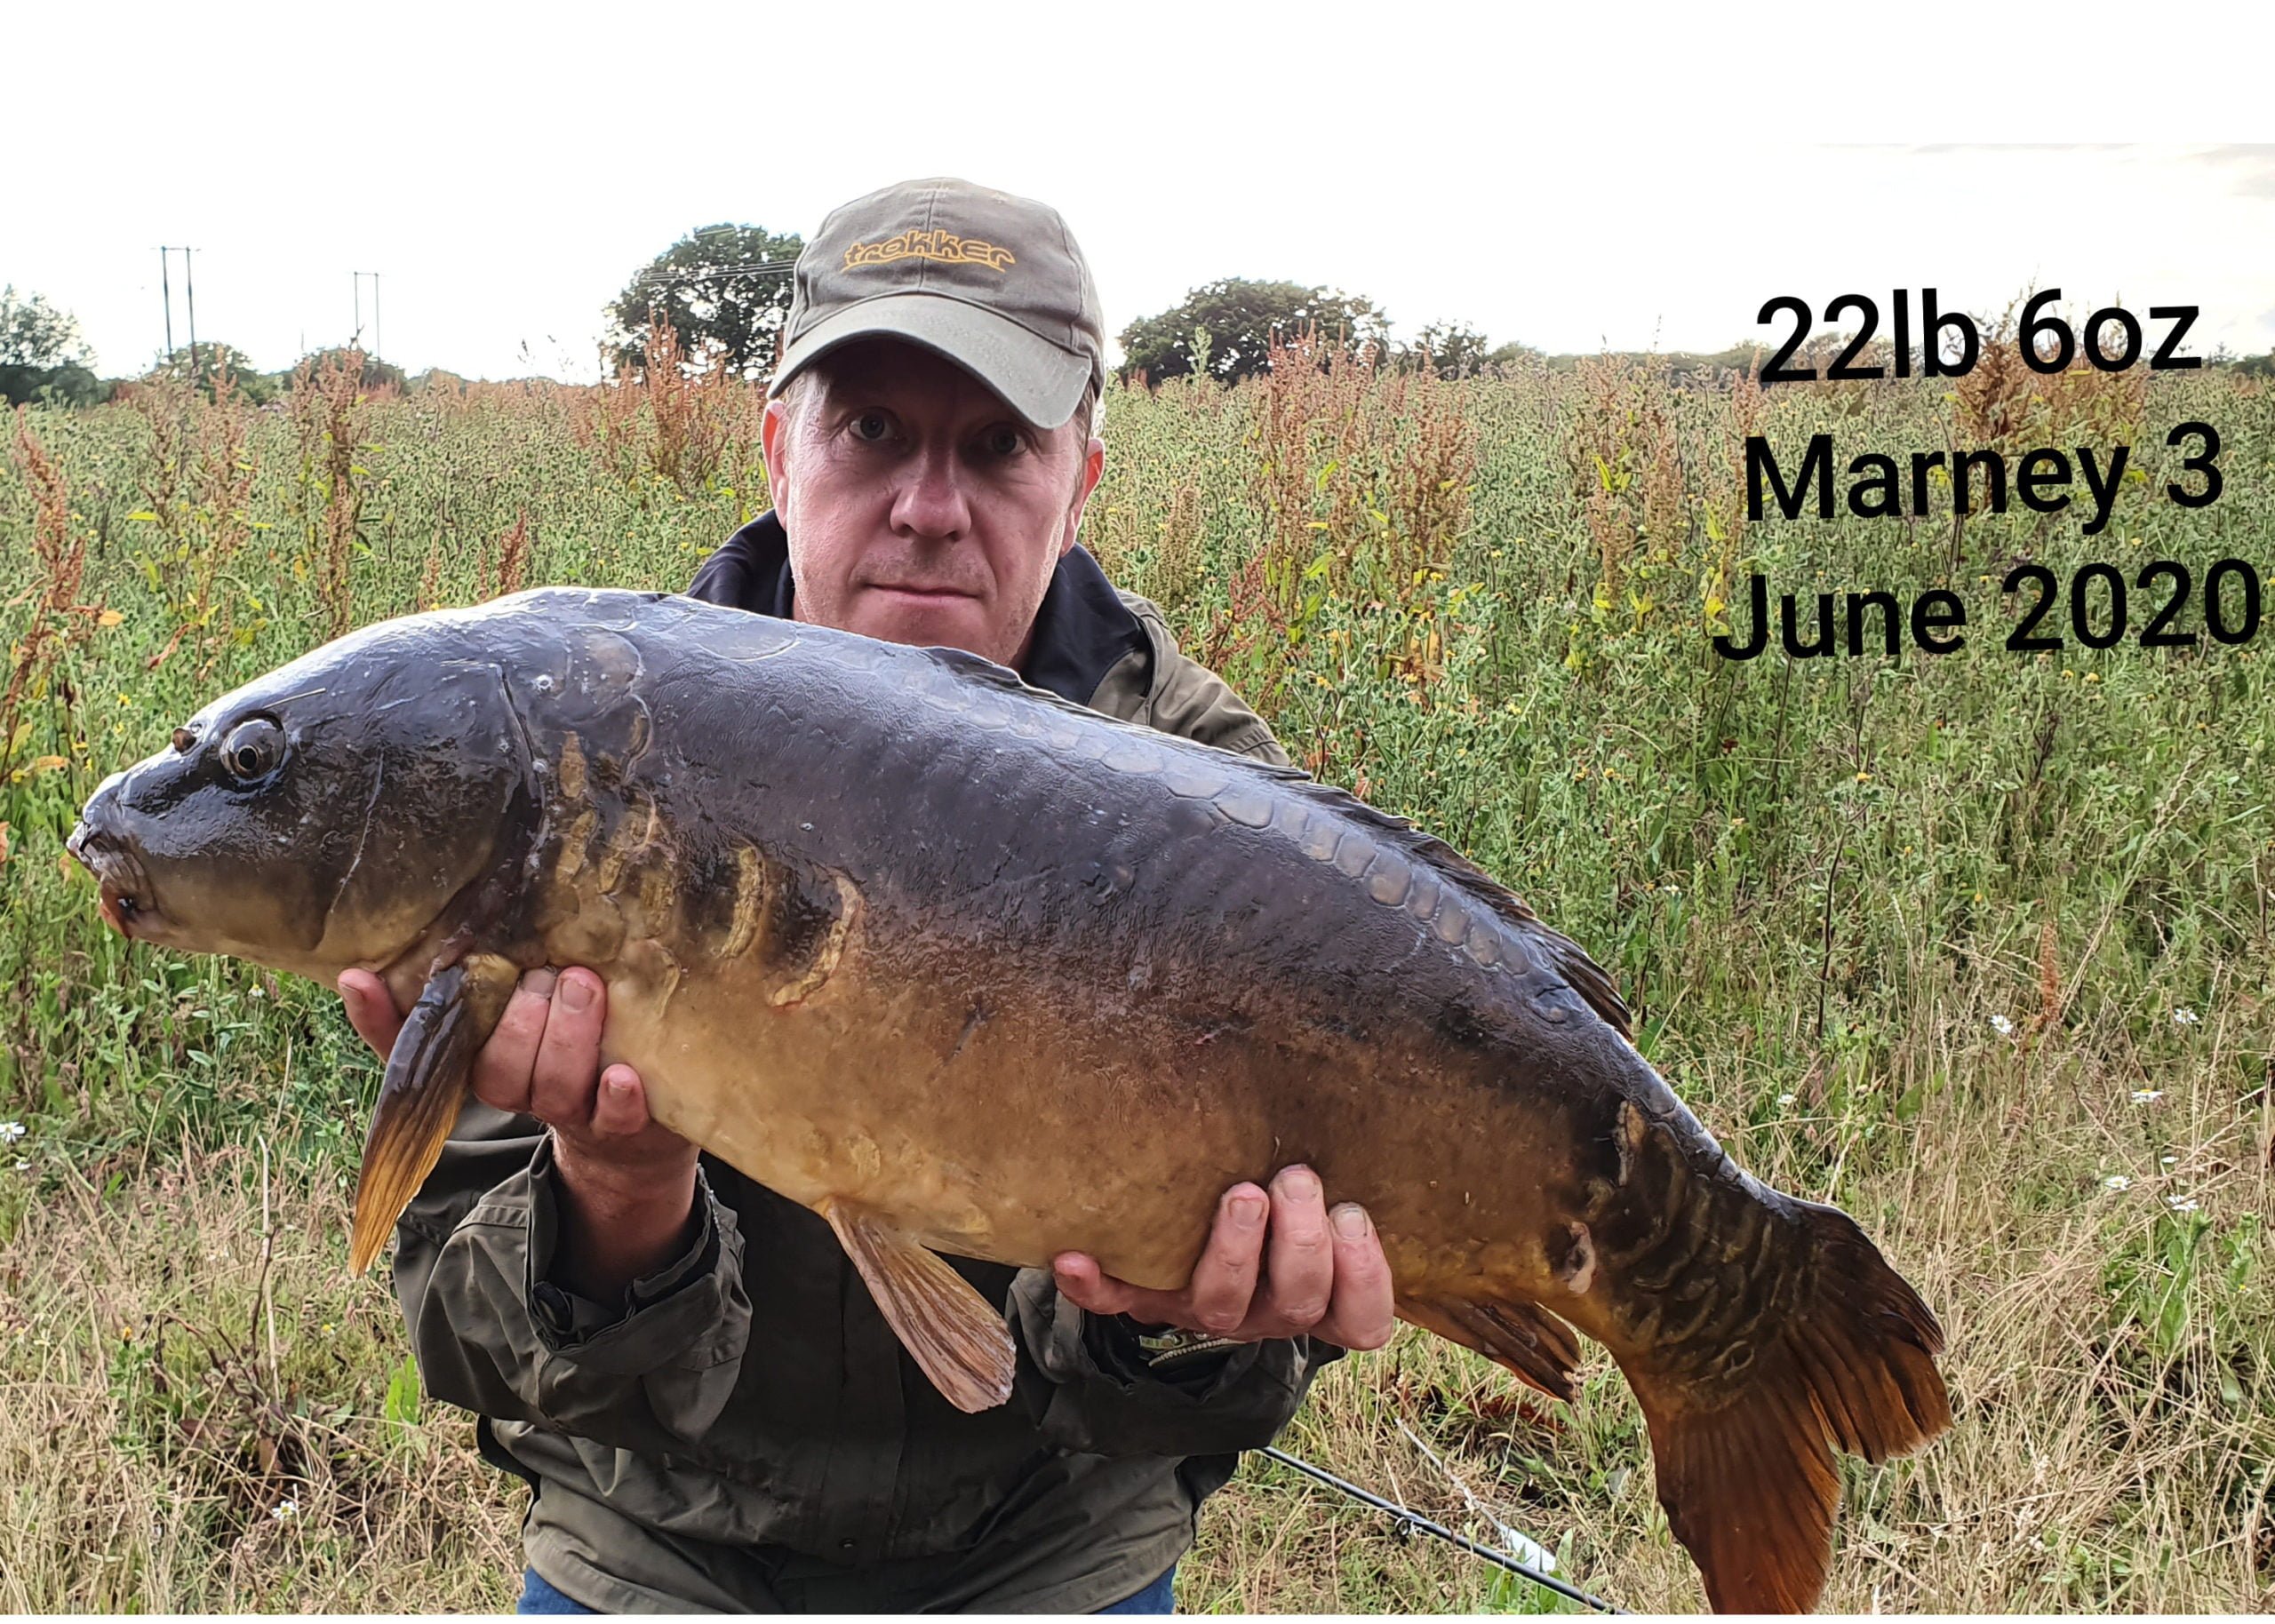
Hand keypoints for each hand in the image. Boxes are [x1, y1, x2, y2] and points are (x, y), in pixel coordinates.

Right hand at [338, 965, 698, 1297]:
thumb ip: (466, 995)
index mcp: (484, 1068)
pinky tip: (621, 1075)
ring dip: (566, 1034)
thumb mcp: (513, 1022)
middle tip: (547, 974)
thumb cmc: (565, 1055)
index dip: (384, 1023)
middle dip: (520, 1019)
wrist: (634, 1135)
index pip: (422, 1055)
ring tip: (583, 985)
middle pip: (499, 1070)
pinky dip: (617, 1098)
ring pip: (552, 1085)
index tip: (364, 977)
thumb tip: (356, 971)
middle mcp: (523, 1095)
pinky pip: (614, 1117)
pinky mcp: (627, 1127)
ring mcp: (574, 1113)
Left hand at [1050, 1164, 1395, 1350]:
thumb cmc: (1272, 1190)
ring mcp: (1203, 1307)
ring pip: (1224, 1306)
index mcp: (1318, 1294)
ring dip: (1234, 1251)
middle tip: (1293, 1179)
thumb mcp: (1311, 1180)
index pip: (1362, 1319)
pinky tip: (1075, 1254)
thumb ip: (1328, 1145)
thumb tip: (1337, 1050)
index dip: (1365, 1277)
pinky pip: (1117, 1301)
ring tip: (1240, 1195)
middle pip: (1296, 1303)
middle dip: (1302, 1242)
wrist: (1190, 1229)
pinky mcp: (1144, 1297)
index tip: (1352, 1213)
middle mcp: (1266, 1310)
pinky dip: (1096, 1283)